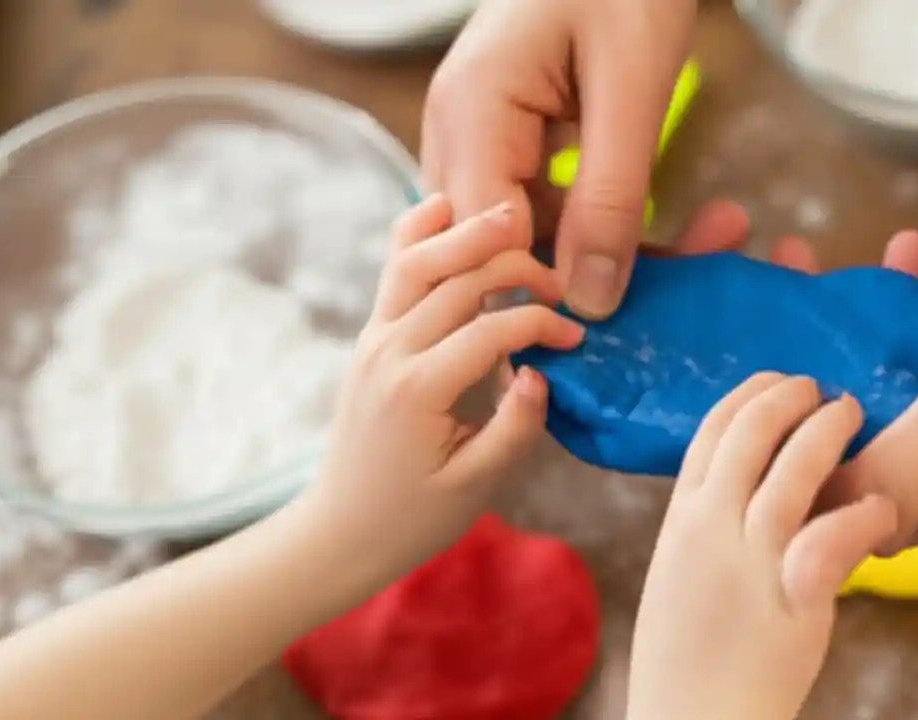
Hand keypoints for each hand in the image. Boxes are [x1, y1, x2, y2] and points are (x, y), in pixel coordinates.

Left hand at [303, 195, 583, 587]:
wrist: (340, 529)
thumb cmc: (413, 517)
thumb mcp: (476, 486)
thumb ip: (515, 428)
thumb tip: (542, 372)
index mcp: (419, 390)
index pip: (492, 329)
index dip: (543, 325)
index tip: (577, 339)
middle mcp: (389, 352)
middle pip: (456, 280)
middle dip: (515, 268)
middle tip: (558, 282)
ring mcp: (373, 339)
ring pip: (415, 260)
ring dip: (464, 233)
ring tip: (512, 216)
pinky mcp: (371, 337)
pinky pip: (393, 272)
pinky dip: (417, 234)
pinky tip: (444, 206)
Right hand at [422, 0, 695, 318]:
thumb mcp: (631, 90)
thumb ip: (610, 199)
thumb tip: (589, 301)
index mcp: (472, 115)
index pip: (479, 242)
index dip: (533, 296)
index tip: (605, 333)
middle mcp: (461, 133)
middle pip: (500, 246)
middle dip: (579, 282)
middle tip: (666, 304)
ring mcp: (484, 137)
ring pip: (531, 235)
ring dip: (607, 256)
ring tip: (700, 252)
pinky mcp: (517, 140)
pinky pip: (551, 208)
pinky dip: (607, 227)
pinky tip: (674, 234)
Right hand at [628, 374, 896, 719]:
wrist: (689, 718)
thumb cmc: (687, 655)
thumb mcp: (678, 574)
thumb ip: (705, 529)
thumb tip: (737, 495)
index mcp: (681, 519)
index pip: (710, 431)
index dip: (749, 396)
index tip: (777, 383)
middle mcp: (709, 527)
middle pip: (749, 433)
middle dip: (790, 398)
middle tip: (823, 390)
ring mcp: (748, 561)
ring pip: (792, 471)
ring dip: (828, 433)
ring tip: (853, 414)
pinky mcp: (791, 600)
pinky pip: (832, 540)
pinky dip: (863, 515)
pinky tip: (883, 510)